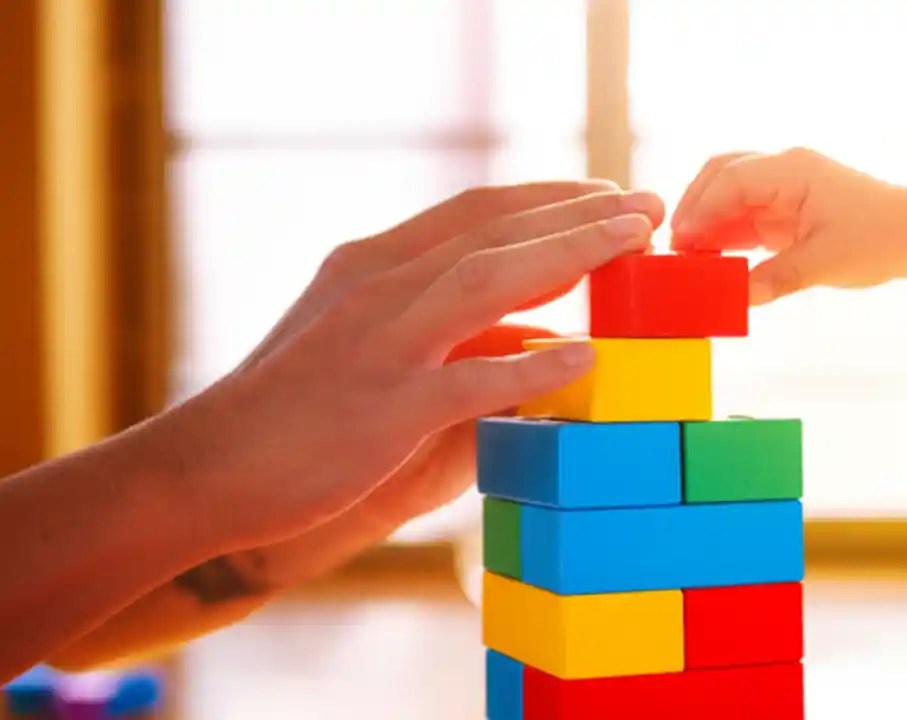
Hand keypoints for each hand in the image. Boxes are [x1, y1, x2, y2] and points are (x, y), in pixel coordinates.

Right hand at [155, 182, 664, 552]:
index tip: (604, 193)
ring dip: (567, 253)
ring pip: (486, 280)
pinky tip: (584, 355)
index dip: (545, 197)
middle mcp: (378, 287)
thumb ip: (437, 331)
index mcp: (373, 265)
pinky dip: (531, 367)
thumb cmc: (292, 409)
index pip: (473, 212)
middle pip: (493, 232)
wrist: (207, 467)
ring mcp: (381, 345)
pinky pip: (470, 380)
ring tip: (630, 240)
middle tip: (646, 203)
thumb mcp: (359, 341)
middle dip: (576, 212)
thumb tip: (528, 341)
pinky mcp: (384, 408)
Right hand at [670, 148, 906, 304]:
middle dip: (694, 207)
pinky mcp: (786, 209)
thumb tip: (738, 297)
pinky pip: (744, 215)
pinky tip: (714, 259)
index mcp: (793, 170)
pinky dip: (725, 233)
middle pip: (721, 175)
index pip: (731, 180)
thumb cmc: (879, 238)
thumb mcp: (824, 263)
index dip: (700, 209)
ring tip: (691, 258)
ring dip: (707, 222)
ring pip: (728, 194)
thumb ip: (776, 278)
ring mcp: (784, 188)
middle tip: (677, 247)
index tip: (682, 241)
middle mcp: (784, 171)